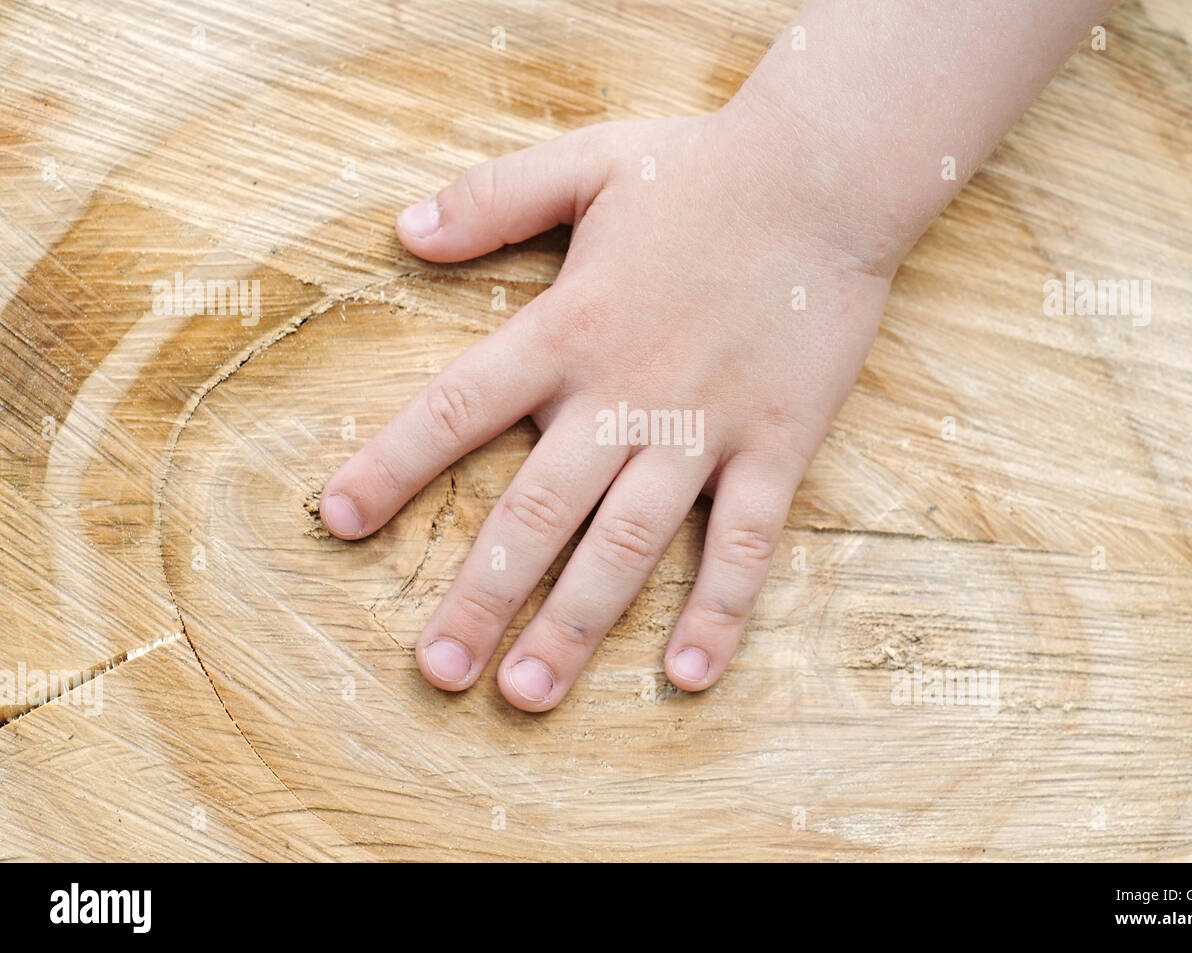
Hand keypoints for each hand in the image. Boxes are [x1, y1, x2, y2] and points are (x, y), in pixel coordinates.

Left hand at [320, 100, 891, 710]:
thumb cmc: (705, 169)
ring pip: (629, 546)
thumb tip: (400, 231)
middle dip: (481, 592)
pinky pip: (746, 543)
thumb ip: (491, 199)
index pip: (458, 409)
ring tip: (527, 692)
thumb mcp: (586, 163)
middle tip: (439, 669)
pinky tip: (689, 675)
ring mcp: (703, 429)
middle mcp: (625, 394)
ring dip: (574, 623)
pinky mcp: (775, 447)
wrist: (830, 178)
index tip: (336, 522)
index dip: (392, 466)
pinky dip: (720, 610)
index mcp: (569, 329)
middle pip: (537, 509)